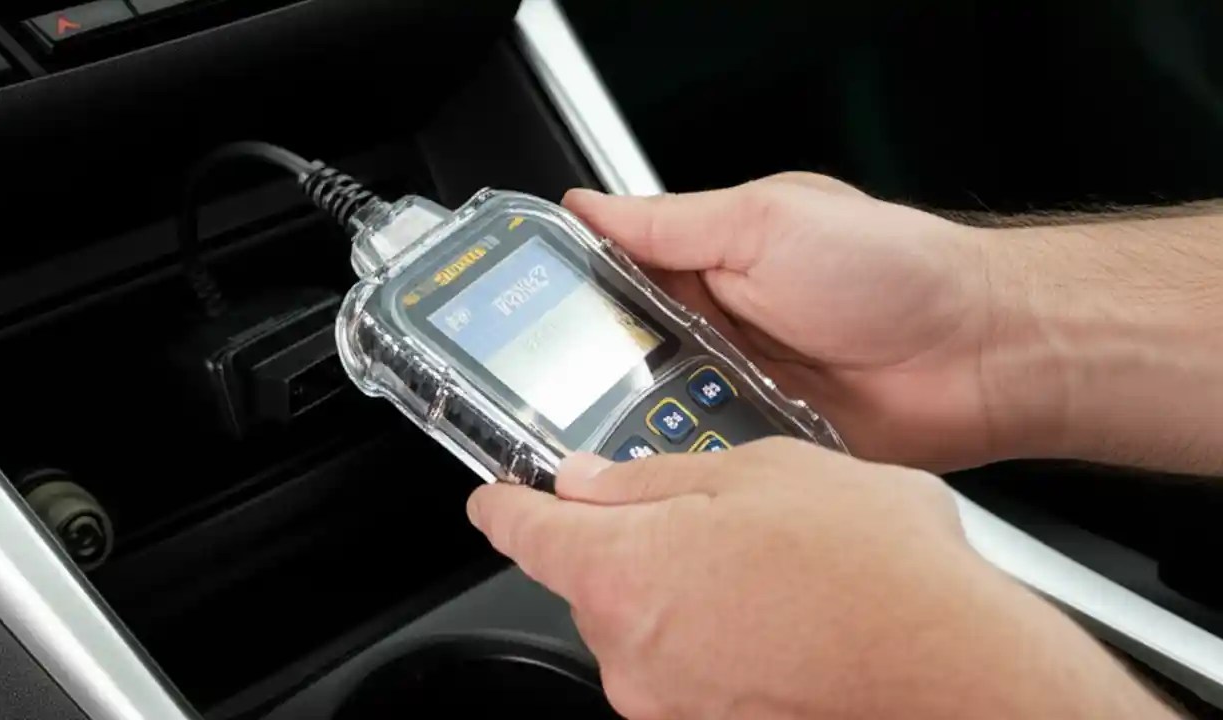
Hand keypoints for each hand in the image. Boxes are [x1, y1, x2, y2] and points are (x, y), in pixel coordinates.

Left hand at [467, 440, 1175, 719]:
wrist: (957, 671)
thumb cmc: (872, 569)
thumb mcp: (760, 472)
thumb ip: (652, 479)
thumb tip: (593, 481)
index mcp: (620, 569)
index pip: (519, 529)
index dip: (503, 503)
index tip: (494, 495)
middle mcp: (627, 648)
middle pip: (590, 578)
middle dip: (626, 540)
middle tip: (700, 510)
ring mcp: (668, 700)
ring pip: (644, 621)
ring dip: (679, 588)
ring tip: (766, 562)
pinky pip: (686, 663)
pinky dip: (712, 633)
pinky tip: (780, 608)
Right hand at [564, 176, 996, 469]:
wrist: (981, 355)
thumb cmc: (895, 270)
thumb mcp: (768, 221)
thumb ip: (671, 222)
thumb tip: (586, 205)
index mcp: (707, 263)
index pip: (608, 280)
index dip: (568, 298)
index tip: (531, 320)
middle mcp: (714, 328)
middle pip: (621, 358)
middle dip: (602, 374)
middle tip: (599, 378)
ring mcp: (735, 389)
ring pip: (653, 414)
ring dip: (649, 419)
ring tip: (662, 413)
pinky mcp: (761, 444)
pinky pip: (703, 456)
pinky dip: (692, 459)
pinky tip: (688, 455)